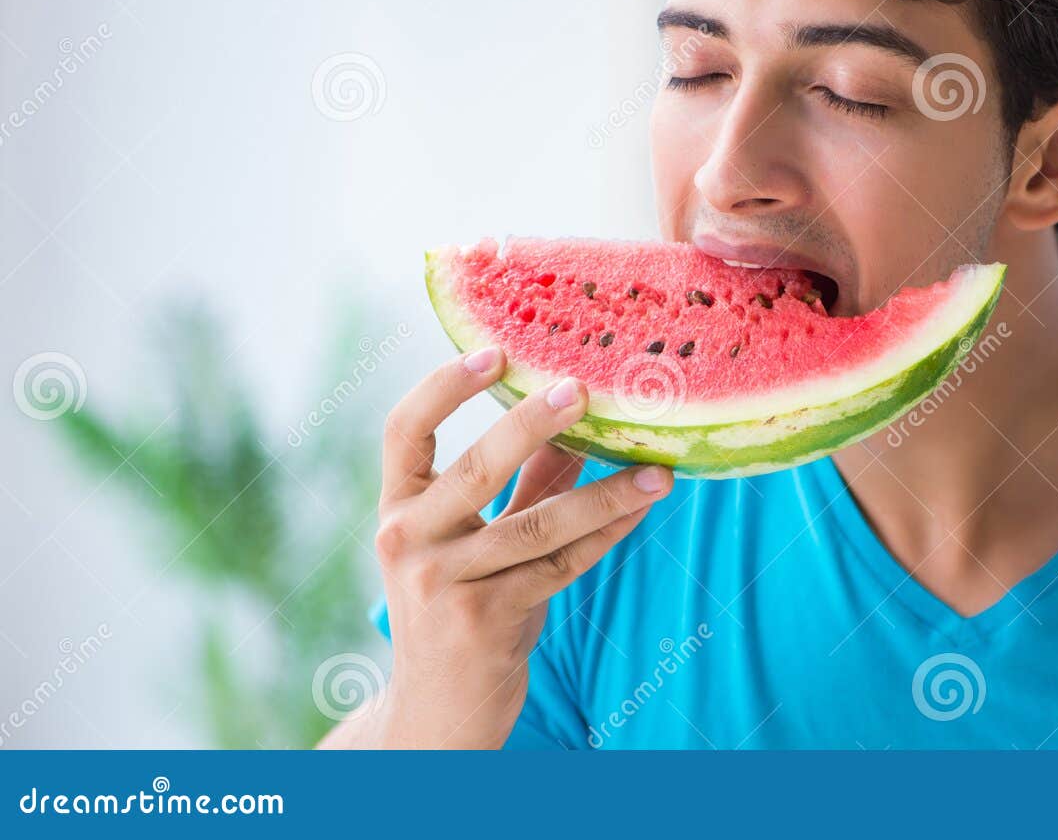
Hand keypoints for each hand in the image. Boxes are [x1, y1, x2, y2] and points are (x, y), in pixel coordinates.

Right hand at [360, 346, 671, 747]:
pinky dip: (607, 534)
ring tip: (656, 468)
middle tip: (583, 389)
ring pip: (537, 524)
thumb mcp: (473, 539)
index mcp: (396, 509)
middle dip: (531, 424)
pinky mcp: (487, 619)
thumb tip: (575, 420)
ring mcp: (445, 584)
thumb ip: (518, 482)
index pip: (403, 431)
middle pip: (475, 467)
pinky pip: (562, 565)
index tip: (495, 349)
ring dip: (605, 493)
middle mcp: (407, 541)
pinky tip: (642, 510)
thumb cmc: (461, 608)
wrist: (437, 712)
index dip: (443, 385)